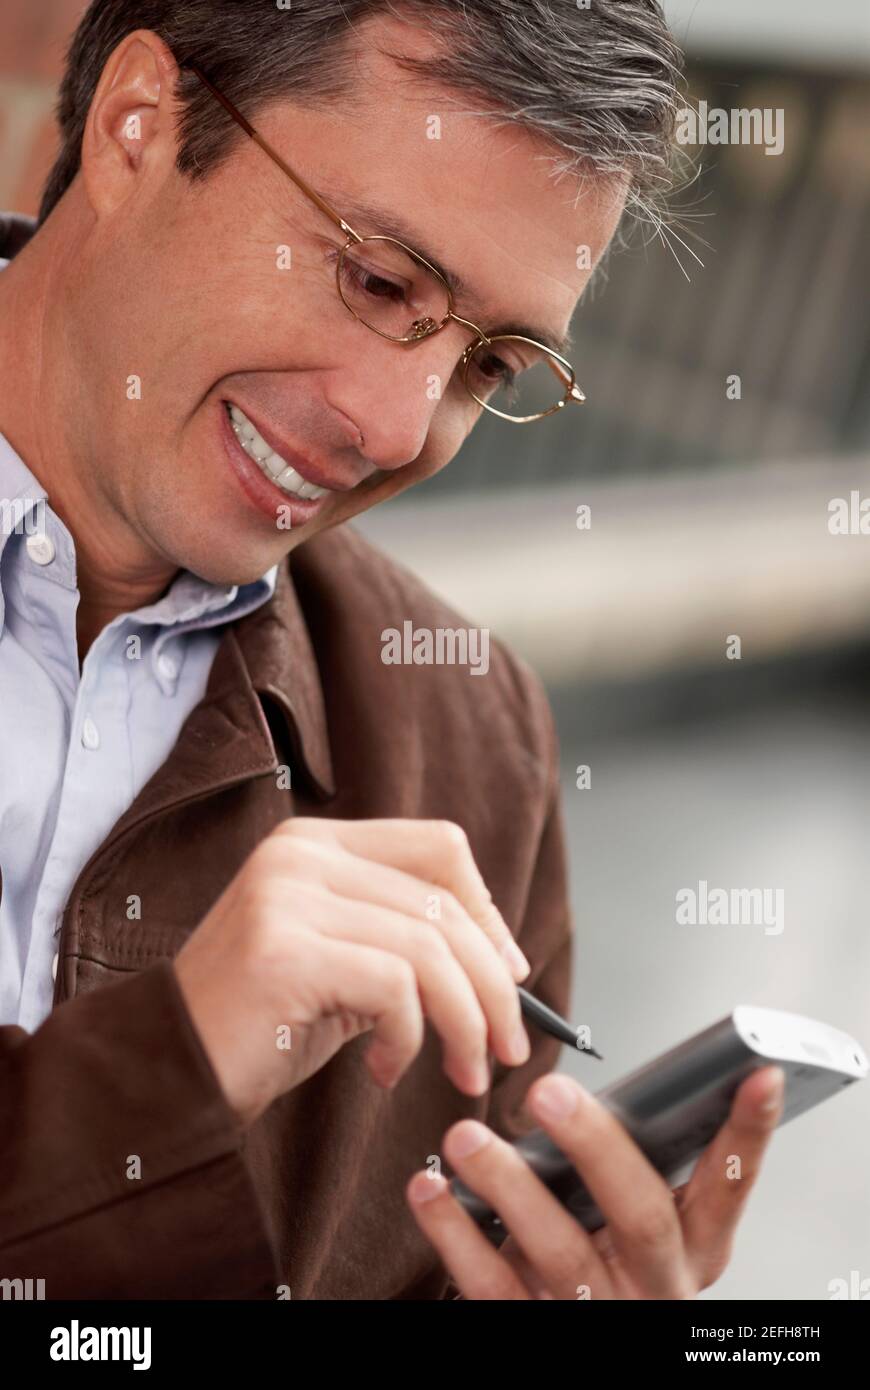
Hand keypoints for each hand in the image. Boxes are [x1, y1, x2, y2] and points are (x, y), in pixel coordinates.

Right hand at [173, 818, 531, 1127]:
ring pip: (429, 948)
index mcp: (317, 843)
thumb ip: (403, 938)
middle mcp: (299, 854)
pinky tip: (386, 1071)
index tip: (509, 975)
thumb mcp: (344, 961)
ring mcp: (286, 896)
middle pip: (444, 903)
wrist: (171, 1072)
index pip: (439, 846)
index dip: (488, 911)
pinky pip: (395, 987)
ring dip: (466, 1022)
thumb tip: (506, 960)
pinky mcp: (283, 951)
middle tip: (507, 1048)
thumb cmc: (264, 1024)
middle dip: (493, 986)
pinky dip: (410, 1039)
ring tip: (466, 1071)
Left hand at [406, 1064, 784, 1298]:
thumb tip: (585, 1086)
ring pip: (559, 1251)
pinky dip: (454, 1234)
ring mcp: (597, 1315)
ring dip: (507, 1185)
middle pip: (639, 1215)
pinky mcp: (534, 1333)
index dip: (747, 1133)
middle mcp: (654, 1285)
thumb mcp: (634, 1217)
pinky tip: (430, 1190)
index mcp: (694, 1247)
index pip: (729, 1186)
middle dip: (595, 1147)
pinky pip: (491, 1286)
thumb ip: (625, 1162)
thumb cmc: (603, 1254)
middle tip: (550, 1092)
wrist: (578, 1339)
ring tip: (465, 1137)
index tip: (758, 1073)